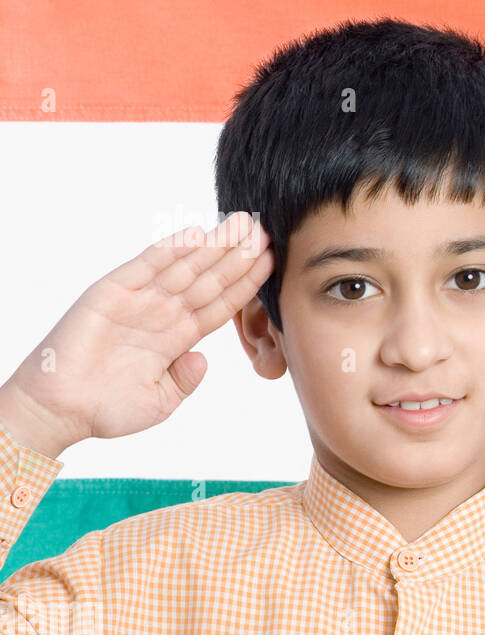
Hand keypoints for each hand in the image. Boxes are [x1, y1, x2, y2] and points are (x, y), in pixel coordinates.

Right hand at [0, 212, 272, 456]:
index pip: (221, 303)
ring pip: (185, 267)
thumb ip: (186, 379)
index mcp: (178, 336)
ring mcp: (139, 300)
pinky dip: (169, 250)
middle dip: (238, 256)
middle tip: (265, 231)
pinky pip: (145, 267)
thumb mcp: (161, 400)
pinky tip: (194, 235)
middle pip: (209, 279)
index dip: (247, 283)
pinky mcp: (112, 293)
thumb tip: (204, 360)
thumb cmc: (106, 408)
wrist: (61, 411)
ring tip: (242, 224)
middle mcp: (163, 313)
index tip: (273, 263)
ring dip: (214, 245)